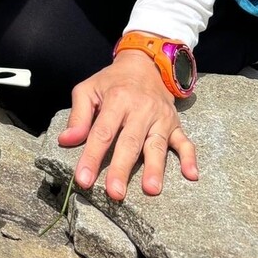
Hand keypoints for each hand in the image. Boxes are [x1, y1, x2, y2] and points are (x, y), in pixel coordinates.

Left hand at [58, 49, 198, 199]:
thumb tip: (66, 141)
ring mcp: (160, 118)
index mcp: (116, 99)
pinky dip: (189, 158)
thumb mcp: (88, 89)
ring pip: (156, 145)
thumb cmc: (111, 82)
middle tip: (115, 193)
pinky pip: (185, 141)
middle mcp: (140, 109)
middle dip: (122, 169)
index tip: (84, 179)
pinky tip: (191, 175)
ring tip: (150, 190)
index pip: (102, 132)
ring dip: (154, 168)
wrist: (144, 64)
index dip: (92, 156)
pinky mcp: (175, 124)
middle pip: (129, 142)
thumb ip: (78, 115)